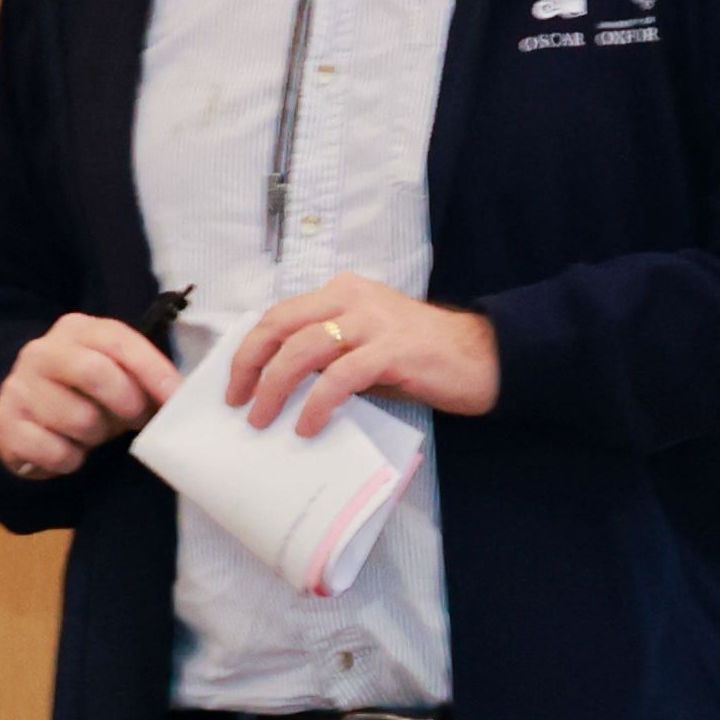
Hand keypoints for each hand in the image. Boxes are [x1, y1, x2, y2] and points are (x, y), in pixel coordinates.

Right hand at [0, 311, 178, 483]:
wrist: (22, 415)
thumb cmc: (82, 395)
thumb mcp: (114, 378)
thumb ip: (143, 380)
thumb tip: (179, 400)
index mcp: (75, 330)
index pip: (119, 341)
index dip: (153, 371)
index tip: (176, 399)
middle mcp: (42, 351)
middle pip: (96, 372)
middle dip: (126, 403)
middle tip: (136, 420)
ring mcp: (19, 386)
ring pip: (78, 419)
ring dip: (95, 436)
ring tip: (90, 433)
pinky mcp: (4, 424)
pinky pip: (55, 451)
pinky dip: (70, 459)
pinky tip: (66, 449)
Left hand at [221, 276, 500, 431]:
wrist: (484, 357)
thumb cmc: (422, 358)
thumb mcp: (367, 346)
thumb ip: (329, 353)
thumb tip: (282, 383)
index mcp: (342, 293)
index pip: (279, 314)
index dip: (250, 349)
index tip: (236, 383)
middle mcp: (353, 299)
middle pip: (281, 326)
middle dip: (251, 365)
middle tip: (239, 401)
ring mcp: (374, 322)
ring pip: (304, 349)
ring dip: (276, 387)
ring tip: (264, 420)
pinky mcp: (393, 350)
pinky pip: (341, 377)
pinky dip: (318, 404)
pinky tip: (308, 426)